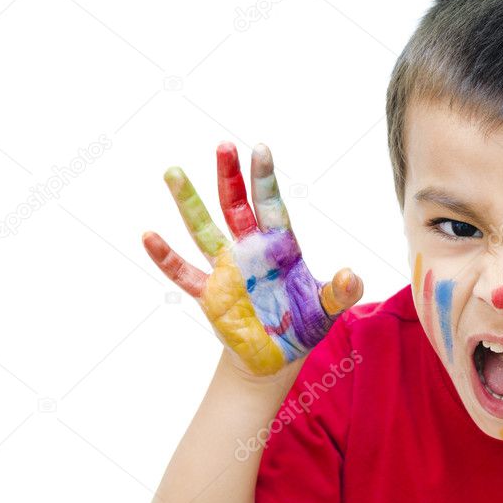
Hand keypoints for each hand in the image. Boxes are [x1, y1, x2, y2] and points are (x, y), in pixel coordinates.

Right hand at [142, 142, 362, 375]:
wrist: (277, 356)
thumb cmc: (304, 323)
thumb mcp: (327, 308)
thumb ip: (340, 292)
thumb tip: (352, 277)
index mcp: (280, 247)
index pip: (270, 205)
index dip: (264, 179)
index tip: (259, 148)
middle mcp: (250, 250)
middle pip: (236, 206)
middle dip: (229, 177)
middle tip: (223, 146)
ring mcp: (227, 270)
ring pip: (204, 229)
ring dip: (189, 203)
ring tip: (174, 172)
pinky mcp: (209, 294)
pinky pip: (184, 272)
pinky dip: (166, 256)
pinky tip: (149, 236)